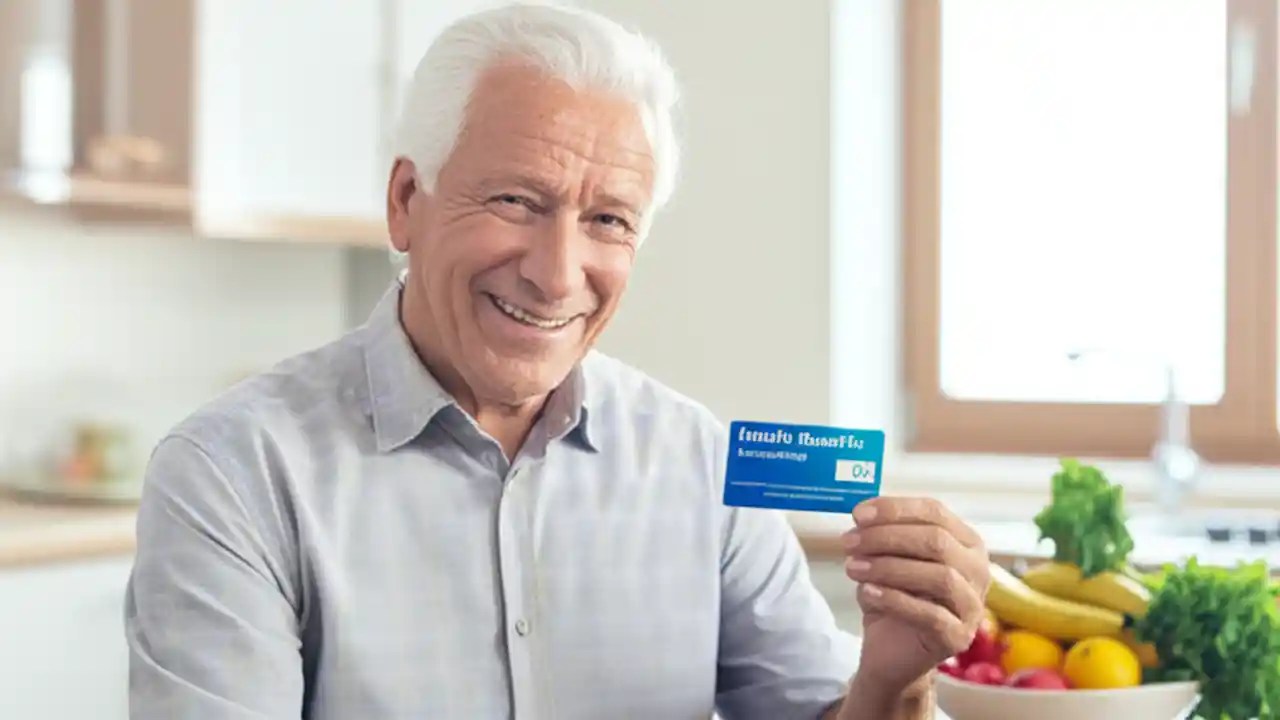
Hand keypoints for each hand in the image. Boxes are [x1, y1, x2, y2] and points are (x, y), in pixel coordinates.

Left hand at [842, 496, 989, 698]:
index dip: (895, 510)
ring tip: (852, 568)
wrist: (891, 651)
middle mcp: (977, 570)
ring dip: (889, 568)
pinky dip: (895, 600)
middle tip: (849, 542)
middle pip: (937, 542)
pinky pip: (931, 615)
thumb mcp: (886, 558)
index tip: (857, 515)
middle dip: (886, 537)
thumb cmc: (893, 596)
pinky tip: (867, 592)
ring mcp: (972, 606)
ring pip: (940, 577)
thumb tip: (862, 517)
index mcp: (964, 542)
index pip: (935, 512)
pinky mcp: (958, 637)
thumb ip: (880, 534)